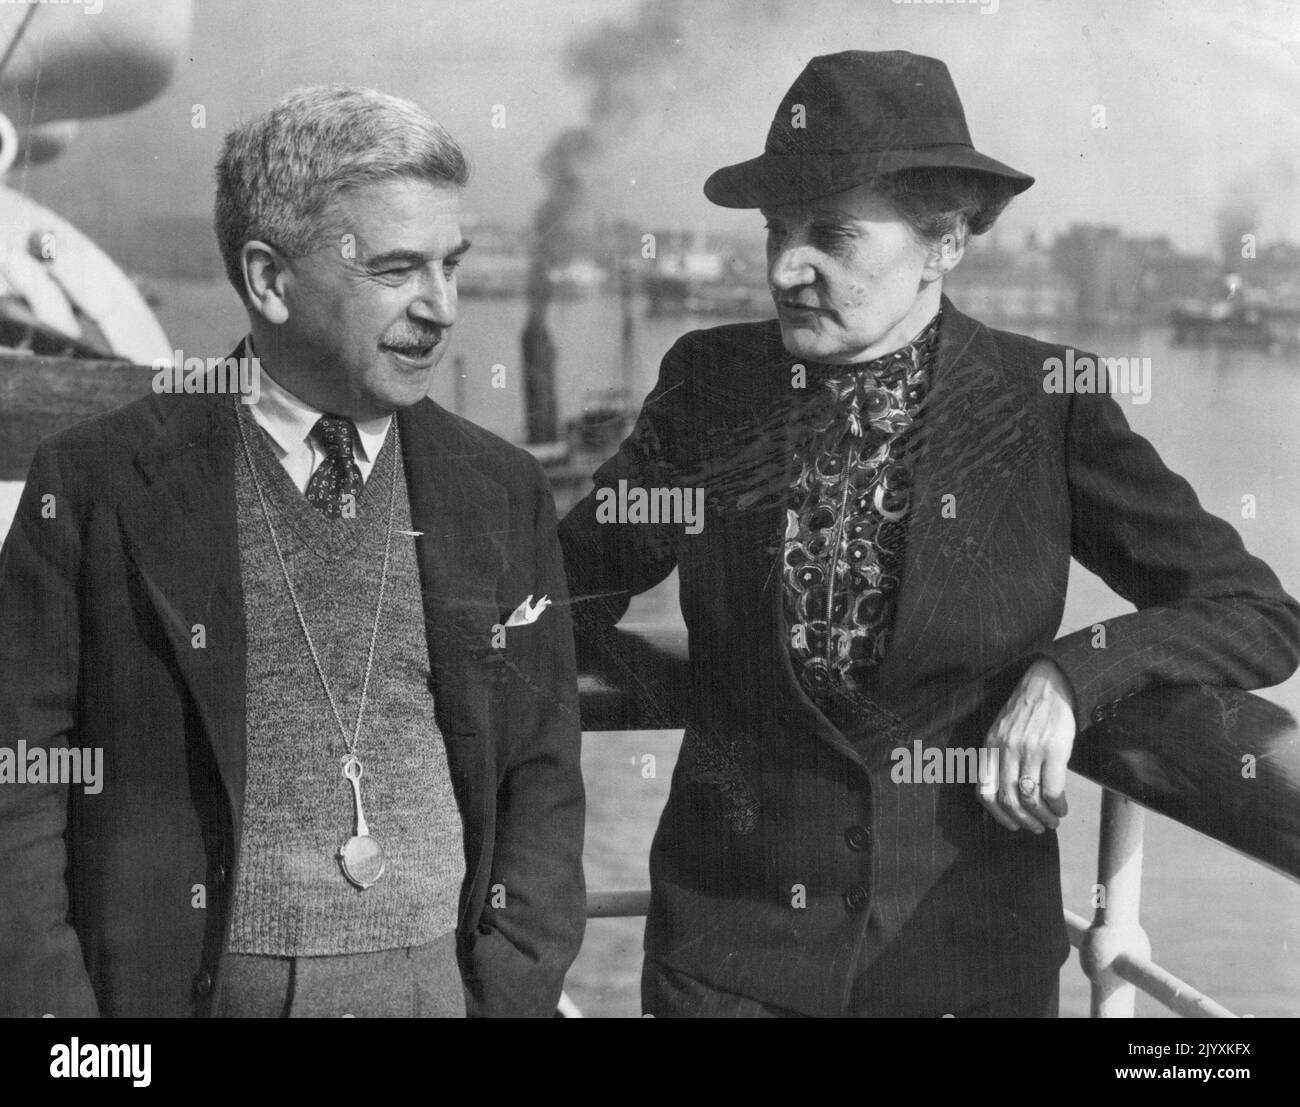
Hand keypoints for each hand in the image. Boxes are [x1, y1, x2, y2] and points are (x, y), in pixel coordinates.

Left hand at [977, 658, 1076, 832]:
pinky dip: (1057, 806)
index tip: (1011, 825)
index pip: (985, 792)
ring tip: (1052, 821)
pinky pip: (1052, 790)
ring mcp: (1029, 750)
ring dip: (1043, 817)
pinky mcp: (1054, 749)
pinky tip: (1062, 808)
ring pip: (1030, 799)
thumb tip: (1005, 795)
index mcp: (990, 746)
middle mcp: (1006, 750)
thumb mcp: (1001, 730)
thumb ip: (999, 757)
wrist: (1049, 682)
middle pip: (1009, 800)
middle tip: (1038, 828)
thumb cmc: (1026, 710)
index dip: (997, 815)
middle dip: (1024, 821)